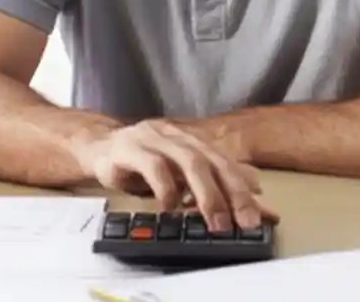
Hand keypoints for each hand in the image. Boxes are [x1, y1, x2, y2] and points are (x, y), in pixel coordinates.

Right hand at [72, 119, 277, 231]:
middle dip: (232, 193)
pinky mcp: (129, 149)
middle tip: (243, 222)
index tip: (261, 214)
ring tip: (215, 221)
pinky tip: (170, 208)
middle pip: (211, 161)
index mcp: (191, 140)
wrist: (99, 147)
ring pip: (187, 161)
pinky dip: (166, 189)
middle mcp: (176, 136)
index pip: (224, 162)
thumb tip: (256, 193)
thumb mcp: (179, 173)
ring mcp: (152, 139)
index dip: (244, 187)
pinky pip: (153, 166)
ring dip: (205, 194)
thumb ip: (212, 182)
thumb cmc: (142, 162)